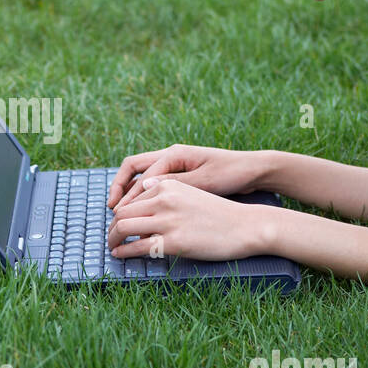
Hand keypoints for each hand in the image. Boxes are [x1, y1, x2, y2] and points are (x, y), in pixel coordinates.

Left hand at [106, 177, 272, 262]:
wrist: (246, 226)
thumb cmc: (220, 212)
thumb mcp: (191, 191)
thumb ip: (166, 188)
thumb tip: (142, 186)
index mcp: (167, 185)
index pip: (131, 198)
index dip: (119, 213)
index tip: (117, 223)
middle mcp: (163, 199)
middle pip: (122, 213)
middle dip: (111, 228)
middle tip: (110, 238)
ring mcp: (167, 221)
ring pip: (123, 229)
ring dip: (112, 240)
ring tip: (112, 247)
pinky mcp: (173, 242)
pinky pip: (137, 248)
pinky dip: (123, 252)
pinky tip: (120, 255)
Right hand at [107, 143, 266, 208]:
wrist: (254, 171)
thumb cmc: (232, 173)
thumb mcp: (204, 180)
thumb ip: (174, 183)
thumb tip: (144, 186)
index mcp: (174, 154)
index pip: (139, 171)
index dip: (127, 192)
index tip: (119, 212)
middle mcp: (171, 156)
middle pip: (133, 168)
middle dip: (120, 188)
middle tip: (112, 210)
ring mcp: (175, 165)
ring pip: (142, 176)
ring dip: (130, 193)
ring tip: (121, 213)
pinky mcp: (181, 176)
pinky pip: (154, 183)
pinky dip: (144, 196)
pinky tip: (142, 212)